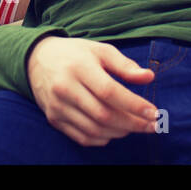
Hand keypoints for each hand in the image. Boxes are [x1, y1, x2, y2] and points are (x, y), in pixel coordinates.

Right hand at [26, 37, 157, 147]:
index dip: (134, 105)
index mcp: (79, 67)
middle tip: (151, 125)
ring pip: (94, 129)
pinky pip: (82, 137)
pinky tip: (114, 131)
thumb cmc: (75, 54)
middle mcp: (65, 88)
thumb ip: (125, 65)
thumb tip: (149, 77)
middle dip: (132, 123)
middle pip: (104, 114)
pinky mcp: (53, 119)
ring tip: (134, 126)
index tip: (154, 112)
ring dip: (119, 132)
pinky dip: (102, 139)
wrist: (36, 59)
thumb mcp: (100, 50)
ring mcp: (57, 106)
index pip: (109, 91)